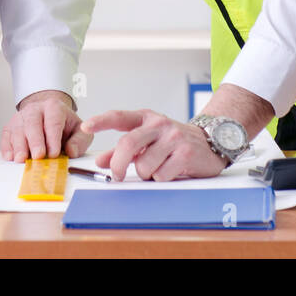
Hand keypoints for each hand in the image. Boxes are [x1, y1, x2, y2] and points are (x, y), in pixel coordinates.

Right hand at [1, 89, 92, 161]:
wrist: (48, 115)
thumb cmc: (64, 125)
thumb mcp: (79, 130)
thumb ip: (80, 140)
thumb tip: (71, 151)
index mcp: (54, 107)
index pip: (53, 122)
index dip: (53, 138)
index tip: (54, 153)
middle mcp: (35, 109)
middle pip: (33, 124)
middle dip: (35, 141)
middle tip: (38, 156)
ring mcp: (21, 117)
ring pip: (18, 130)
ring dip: (19, 146)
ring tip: (22, 159)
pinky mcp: (10, 126)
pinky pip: (6, 136)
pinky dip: (7, 147)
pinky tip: (11, 157)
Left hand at [82, 109, 227, 181]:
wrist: (210, 142)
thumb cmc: (172, 142)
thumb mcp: (147, 141)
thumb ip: (123, 150)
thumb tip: (100, 161)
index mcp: (146, 118)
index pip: (119, 116)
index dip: (101, 121)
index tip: (85, 127)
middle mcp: (159, 124)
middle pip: (128, 144)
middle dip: (118, 164)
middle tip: (116, 176)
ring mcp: (173, 137)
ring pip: (144, 165)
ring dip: (146, 174)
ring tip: (158, 167)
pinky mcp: (185, 153)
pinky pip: (161, 175)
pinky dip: (162, 178)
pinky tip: (171, 170)